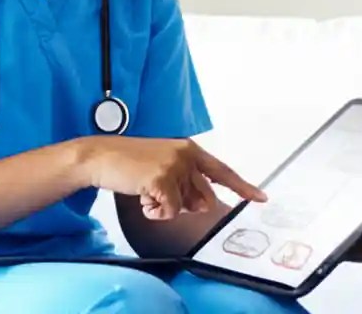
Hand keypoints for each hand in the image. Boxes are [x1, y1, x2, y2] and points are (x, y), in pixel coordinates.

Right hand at [78, 136, 265, 219]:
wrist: (100, 156)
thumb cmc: (129, 162)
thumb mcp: (162, 168)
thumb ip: (185, 184)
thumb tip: (203, 205)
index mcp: (189, 149)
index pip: (222, 171)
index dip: (244, 187)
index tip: (261, 198)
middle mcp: (186, 155)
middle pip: (204, 198)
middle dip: (183, 205)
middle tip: (158, 194)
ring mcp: (175, 166)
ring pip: (185, 207)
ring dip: (165, 208)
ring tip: (146, 191)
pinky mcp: (162, 179)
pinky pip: (169, 212)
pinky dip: (154, 212)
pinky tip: (141, 197)